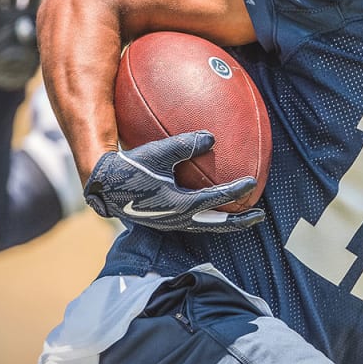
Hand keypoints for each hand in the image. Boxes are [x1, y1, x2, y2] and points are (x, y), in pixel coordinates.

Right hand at [84, 131, 265, 232]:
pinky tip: (214, 206)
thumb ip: (183, 145)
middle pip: (217, 224)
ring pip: (207, 226)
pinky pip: (196, 221)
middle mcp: (178, 219)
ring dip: (226, 221)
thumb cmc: (129, 168)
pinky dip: (210, 216)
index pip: (215, 200)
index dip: (235, 192)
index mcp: (178, 205)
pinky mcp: (166, 219)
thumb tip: (212, 137)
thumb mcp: (156, 153)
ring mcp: (172, 222)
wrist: (103, 187)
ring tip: (243, 214)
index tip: (252, 182)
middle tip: (259, 215)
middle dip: (240, 221)